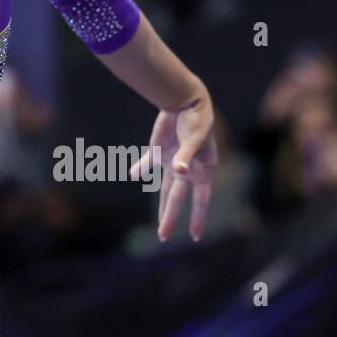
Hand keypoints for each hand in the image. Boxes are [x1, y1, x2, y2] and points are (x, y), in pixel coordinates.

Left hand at [129, 95, 217, 241]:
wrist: (184, 100)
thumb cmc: (196, 120)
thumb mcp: (195, 139)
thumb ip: (187, 157)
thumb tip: (181, 172)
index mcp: (203, 170)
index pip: (200, 200)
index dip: (198, 218)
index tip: (196, 236)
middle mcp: (188, 169)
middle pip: (177, 199)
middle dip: (171, 218)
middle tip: (163, 237)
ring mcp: (172, 161)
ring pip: (164, 189)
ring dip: (160, 204)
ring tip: (159, 224)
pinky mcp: (159, 151)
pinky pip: (148, 163)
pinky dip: (140, 169)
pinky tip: (133, 175)